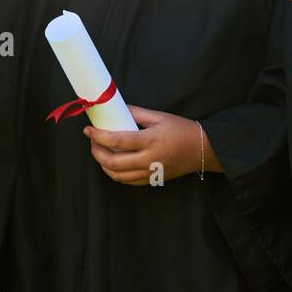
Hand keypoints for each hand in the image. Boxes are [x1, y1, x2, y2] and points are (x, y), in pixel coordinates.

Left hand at [83, 106, 221, 185]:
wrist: (202, 150)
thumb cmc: (181, 130)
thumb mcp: (159, 117)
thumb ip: (136, 113)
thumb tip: (116, 110)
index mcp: (150, 141)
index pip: (117, 141)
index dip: (99, 136)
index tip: (88, 130)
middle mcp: (149, 160)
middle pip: (113, 162)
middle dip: (97, 152)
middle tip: (92, 142)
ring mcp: (150, 173)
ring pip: (117, 176)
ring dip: (103, 165)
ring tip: (100, 152)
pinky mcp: (152, 180)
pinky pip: (128, 181)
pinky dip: (116, 174)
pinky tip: (113, 163)